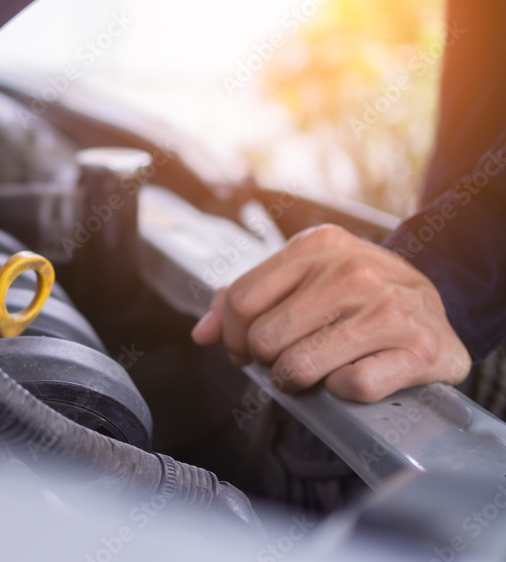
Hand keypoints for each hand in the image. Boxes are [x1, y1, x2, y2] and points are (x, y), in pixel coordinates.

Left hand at [191, 224, 471, 401]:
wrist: (435, 305)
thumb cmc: (356, 296)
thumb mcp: (303, 280)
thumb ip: (247, 300)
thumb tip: (202, 334)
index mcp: (317, 245)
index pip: (241, 301)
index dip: (234, 336)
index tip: (246, 350)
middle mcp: (354, 270)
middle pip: (265, 338)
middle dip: (267, 361)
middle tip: (287, 361)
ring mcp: (389, 308)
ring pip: (299, 366)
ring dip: (299, 381)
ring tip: (316, 371)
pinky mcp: (419, 350)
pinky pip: (350, 387)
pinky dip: (344, 392)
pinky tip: (358, 373)